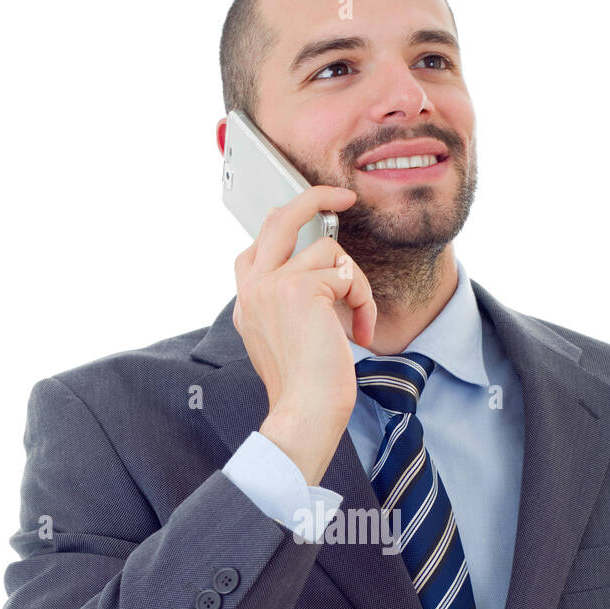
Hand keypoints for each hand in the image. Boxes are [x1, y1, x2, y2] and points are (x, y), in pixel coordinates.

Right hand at [231, 185, 375, 486]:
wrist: (305, 412)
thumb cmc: (305, 388)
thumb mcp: (287, 340)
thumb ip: (290, 304)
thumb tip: (324, 274)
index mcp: (246, 301)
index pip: (258, 246)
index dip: (288, 225)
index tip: (317, 216)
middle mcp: (252, 287)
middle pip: (280, 218)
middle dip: (314, 197)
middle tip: (343, 196)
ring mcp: (272, 284)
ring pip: (328, 251)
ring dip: (355, 285)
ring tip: (359, 321)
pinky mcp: (300, 288)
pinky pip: (346, 274)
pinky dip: (362, 301)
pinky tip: (360, 331)